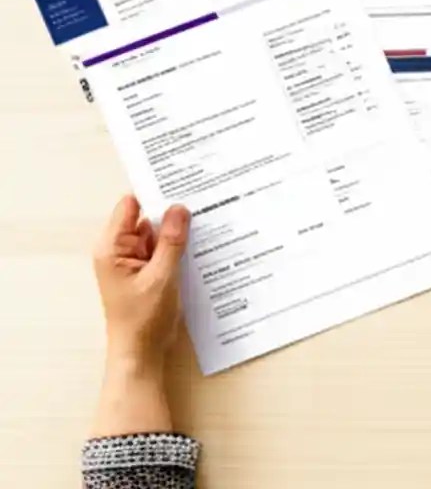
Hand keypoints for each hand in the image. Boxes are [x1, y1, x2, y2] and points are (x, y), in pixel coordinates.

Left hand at [93, 195, 189, 369]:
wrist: (141, 355)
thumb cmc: (143, 319)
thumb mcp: (161, 277)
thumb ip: (171, 241)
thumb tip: (179, 208)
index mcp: (112, 248)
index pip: (130, 207)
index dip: (153, 194)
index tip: (181, 185)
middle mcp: (120, 251)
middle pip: (147, 219)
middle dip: (172, 214)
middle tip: (204, 202)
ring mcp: (134, 263)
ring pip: (159, 236)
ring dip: (179, 233)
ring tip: (208, 223)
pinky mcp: (148, 273)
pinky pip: (164, 252)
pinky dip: (179, 249)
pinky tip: (201, 246)